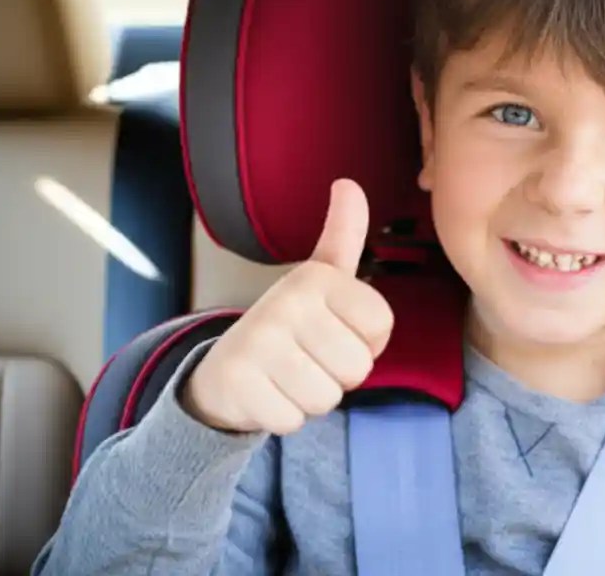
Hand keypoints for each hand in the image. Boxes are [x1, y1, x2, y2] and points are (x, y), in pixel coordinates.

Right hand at [182, 179, 392, 433]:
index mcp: (316, 277)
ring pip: (327, 397)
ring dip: (312, 397)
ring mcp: (260, 342)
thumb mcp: (320, 276)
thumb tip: (349, 184)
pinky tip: (268, 393)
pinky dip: (284, 416)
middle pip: (357, 367)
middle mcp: (287, 301)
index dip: (367, 340)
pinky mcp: (240, 382)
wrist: (224, 369)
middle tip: (308, 357)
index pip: (381, 326)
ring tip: (289, 375)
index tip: (336, 329)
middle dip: (338, 374)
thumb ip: (344, 234)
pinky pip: (294, 420)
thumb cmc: (289, 324)